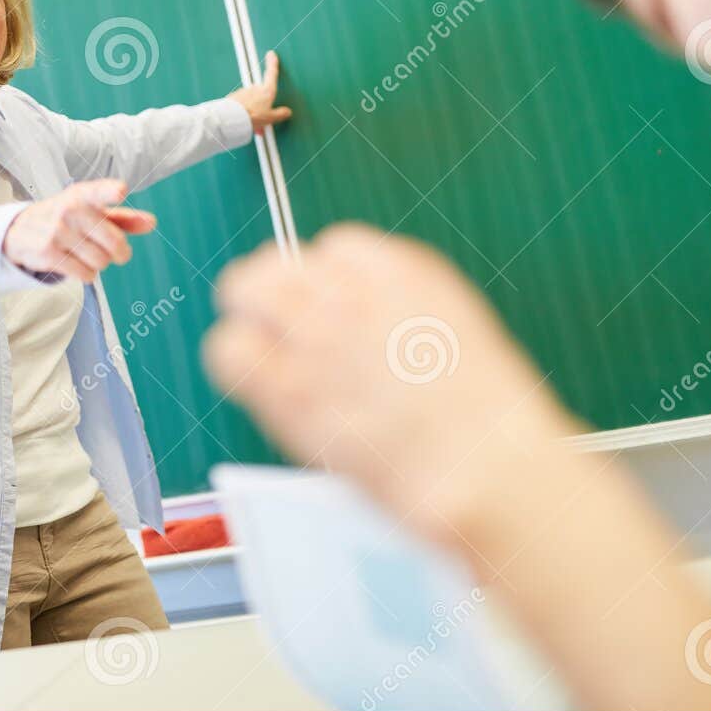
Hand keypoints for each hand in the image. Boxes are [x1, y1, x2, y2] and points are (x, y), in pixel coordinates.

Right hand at [2, 179, 156, 282]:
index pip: (97, 191)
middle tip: (116, 254)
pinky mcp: (48, 252)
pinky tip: (76, 264)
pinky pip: (85, 273)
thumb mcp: (91, 212)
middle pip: (114, 242)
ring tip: (86, 255)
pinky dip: (87, 274)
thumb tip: (152, 223)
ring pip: (101, 261)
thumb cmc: (64, 219)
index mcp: (82, 195)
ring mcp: (56, 231)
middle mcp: (69, 209)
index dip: (110, 191)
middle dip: (119, 253)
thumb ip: (122, 218)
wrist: (20, 231)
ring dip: (99, 264)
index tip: (120, 190)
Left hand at [201, 223, 577, 547]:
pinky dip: (235, 361)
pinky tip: (254, 381)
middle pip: (276, 263)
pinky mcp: (284, 385)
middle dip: (272, 288)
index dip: (327, 280)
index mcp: (401, 271)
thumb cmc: (483, 417)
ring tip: (260, 346)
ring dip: (248, 316)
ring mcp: (311, 334)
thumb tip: (363, 318)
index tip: (329, 305)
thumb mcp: (455, 330)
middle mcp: (348, 291)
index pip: (336, 247)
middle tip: (274, 319)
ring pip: (243, 291)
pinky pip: (227, 349)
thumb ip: (398, 311)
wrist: (480, 463)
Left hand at [228, 50, 291, 129]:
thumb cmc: (252, 116)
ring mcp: (244, 91)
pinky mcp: (234, 96)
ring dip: (252, 110)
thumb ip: (280, 114)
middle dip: (261, 104)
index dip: (272, 63)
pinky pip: (241, 104)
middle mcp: (255, 88)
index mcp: (267, 91)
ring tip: (252, 123)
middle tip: (260, 118)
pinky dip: (244, 111)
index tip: (271, 54)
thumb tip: (287, 112)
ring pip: (250, 100)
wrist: (233, 117)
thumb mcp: (271, 118)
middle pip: (261, 93)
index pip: (271, 73)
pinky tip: (244, 121)